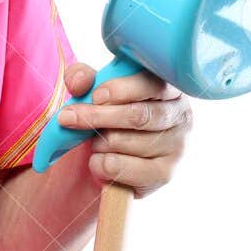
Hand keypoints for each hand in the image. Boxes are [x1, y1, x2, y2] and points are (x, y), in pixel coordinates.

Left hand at [55, 61, 191, 197]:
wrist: (116, 155)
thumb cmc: (110, 114)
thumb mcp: (97, 90)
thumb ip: (84, 78)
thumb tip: (78, 82)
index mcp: (169, 87)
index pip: (151, 84)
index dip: (121, 89)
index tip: (95, 96)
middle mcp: (181, 115)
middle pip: (139, 115)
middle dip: (99, 116)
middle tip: (69, 118)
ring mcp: (177, 146)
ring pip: (128, 142)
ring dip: (99, 142)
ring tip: (94, 141)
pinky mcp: (165, 173)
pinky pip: (125, 168)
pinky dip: (102, 164)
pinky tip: (98, 161)